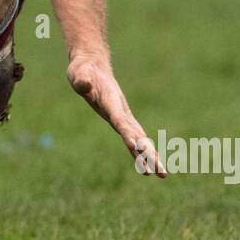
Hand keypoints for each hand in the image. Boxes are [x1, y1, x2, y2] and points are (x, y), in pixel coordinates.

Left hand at [68, 55, 165, 177]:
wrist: (93, 65)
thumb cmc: (83, 71)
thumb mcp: (78, 74)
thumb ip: (81, 81)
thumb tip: (83, 85)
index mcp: (111, 102)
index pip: (120, 122)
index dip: (128, 135)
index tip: (136, 148)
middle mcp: (121, 111)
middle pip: (137, 135)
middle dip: (148, 153)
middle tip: (160, 171)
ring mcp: (122, 115)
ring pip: (139, 137)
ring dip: (150, 155)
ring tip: (161, 174)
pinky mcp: (120, 118)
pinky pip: (134, 136)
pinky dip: (142, 150)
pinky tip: (149, 163)